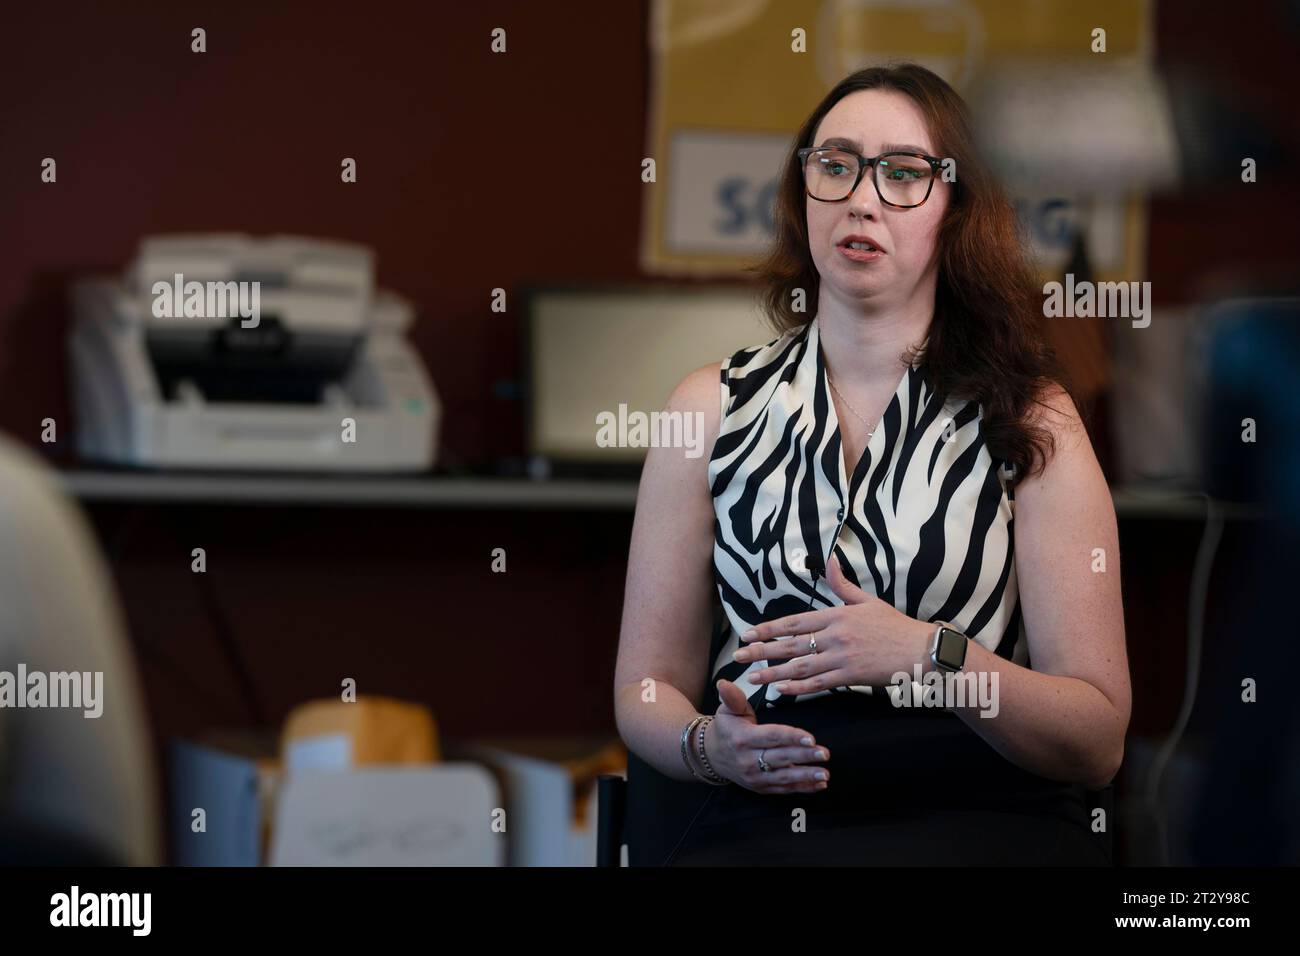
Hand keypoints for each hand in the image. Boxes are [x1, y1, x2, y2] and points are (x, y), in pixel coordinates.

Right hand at [705, 679, 830, 792]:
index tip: (811, 737)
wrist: (711, 756)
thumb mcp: (727, 710)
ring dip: (806, 776)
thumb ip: (732, 697)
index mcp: (743, 738)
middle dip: (804, 756)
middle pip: (781, 757)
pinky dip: (803, 788)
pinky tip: (819, 784)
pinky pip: (784, 789)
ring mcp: (755, 777)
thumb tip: (724, 683)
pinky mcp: (760, 787)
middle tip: (824, 753)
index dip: (792, 737)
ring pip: (784, 777)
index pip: (772, 736)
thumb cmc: (726, 729)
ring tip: (825, 773)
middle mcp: (748, 760)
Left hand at [734, 553, 932, 695]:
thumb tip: (829, 560)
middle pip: (791, 644)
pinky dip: (798, 687)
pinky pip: (819, 683)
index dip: (769, 628)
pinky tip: (780, 689)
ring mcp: (842, 657)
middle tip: (739, 656)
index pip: (795, 622)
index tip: (749, 633)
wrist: (920, 650)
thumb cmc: (894, 626)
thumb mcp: (868, 601)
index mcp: (836, 616)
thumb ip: (843, 585)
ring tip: (753, 677)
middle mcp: (835, 636)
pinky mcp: (851, 676)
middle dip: (762, 651)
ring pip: (800, 666)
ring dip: (774, 672)